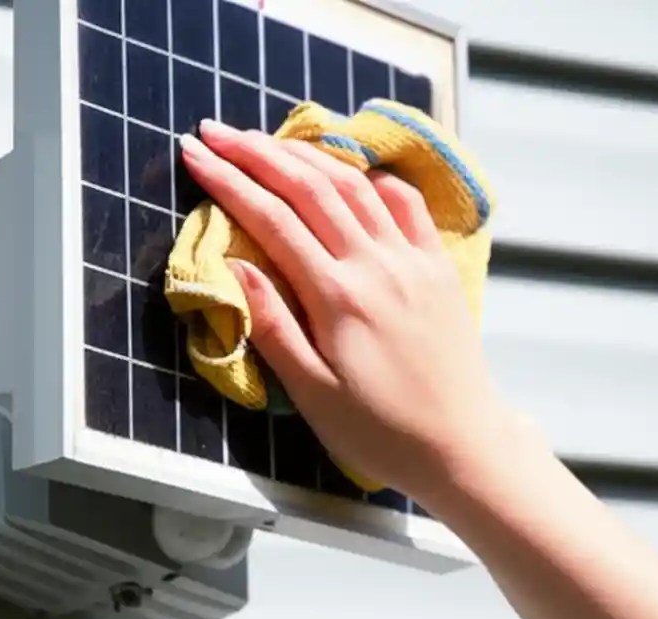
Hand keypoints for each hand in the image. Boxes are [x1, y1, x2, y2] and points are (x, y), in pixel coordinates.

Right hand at [179, 119, 511, 498]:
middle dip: (256, 152)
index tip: (194, 155)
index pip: (271, 219)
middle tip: (216, 131)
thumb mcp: (312, 395)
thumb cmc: (380, 432)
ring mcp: (412, 259)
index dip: (228, 181)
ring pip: (354, 183)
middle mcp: (375, 264)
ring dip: (307, 153)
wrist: (463, 447)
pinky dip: (372, 176)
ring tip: (268, 139)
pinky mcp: (438, 266)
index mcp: (337, 296)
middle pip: (308, 186)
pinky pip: (405, 203)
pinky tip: (351, 169)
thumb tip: (236, 265)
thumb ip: (272, 327)